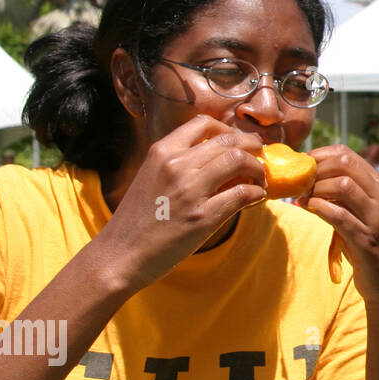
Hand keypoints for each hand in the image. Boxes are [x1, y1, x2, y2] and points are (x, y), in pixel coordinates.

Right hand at [95, 115, 266, 294]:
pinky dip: (256, 193)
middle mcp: (176, 165)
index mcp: (161, 152)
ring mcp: (191, 190)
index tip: (239, 141)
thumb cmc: (135, 220)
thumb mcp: (150, 178)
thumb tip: (216, 160)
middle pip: (229, 140)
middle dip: (252, 145)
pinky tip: (255, 197)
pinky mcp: (203, 216)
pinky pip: (243, 193)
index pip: (203, 124)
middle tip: (260, 156)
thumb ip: (178, 165)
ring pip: (240, 161)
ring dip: (257, 168)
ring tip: (260, 179)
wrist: (118, 255)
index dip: (229, 129)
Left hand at [299, 145, 378, 306]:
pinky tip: (309, 209)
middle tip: (301, 185)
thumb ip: (343, 193)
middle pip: (344, 164)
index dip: (319, 156)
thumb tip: (309, 175)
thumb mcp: (360, 211)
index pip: (346, 154)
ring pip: (343, 185)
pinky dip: (320, 209)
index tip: (302, 169)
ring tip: (303, 199)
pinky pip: (340, 217)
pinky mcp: (367, 240)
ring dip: (316, 190)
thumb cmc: (366, 243)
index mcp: (378, 186)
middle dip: (315, 171)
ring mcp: (376, 218)